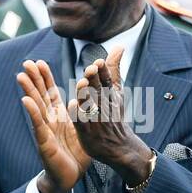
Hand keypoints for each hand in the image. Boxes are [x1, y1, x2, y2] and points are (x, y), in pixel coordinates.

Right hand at [17, 60, 90, 192]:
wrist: (70, 176)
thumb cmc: (76, 152)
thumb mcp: (82, 127)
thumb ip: (85, 111)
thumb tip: (88, 95)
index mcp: (58, 116)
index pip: (50, 93)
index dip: (44, 78)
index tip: (39, 62)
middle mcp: (49, 121)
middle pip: (40, 96)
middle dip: (33, 79)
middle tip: (26, 62)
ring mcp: (44, 131)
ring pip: (35, 107)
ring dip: (28, 91)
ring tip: (21, 76)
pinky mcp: (44, 143)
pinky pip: (38, 125)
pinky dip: (33, 112)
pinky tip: (26, 101)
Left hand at [72, 46, 151, 185]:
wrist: (118, 146)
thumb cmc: (113, 114)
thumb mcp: (115, 91)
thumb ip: (113, 69)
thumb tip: (119, 46)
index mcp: (110, 94)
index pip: (107, 81)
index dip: (103, 72)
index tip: (98, 62)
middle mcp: (103, 105)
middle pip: (98, 90)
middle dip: (95, 80)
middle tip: (90, 69)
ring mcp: (95, 119)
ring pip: (90, 105)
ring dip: (86, 95)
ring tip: (82, 84)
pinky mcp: (87, 132)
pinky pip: (81, 122)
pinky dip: (78, 114)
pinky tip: (73, 105)